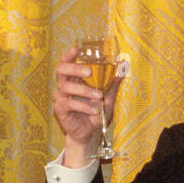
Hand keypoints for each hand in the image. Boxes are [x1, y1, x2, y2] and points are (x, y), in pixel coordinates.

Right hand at [51, 45, 123, 164]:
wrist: (91, 133)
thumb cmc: (97, 112)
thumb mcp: (108, 96)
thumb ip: (114, 81)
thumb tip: (123, 64)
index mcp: (75, 79)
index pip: (67, 62)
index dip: (69, 55)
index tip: (77, 49)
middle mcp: (65, 85)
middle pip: (61, 70)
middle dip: (74, 68)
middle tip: (89, 72)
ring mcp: (61, 97)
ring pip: (66, 87)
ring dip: (84, 90)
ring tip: (99, 97)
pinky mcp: (60, 109)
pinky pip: (68, 103)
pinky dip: (83, 106)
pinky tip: (94, 110)